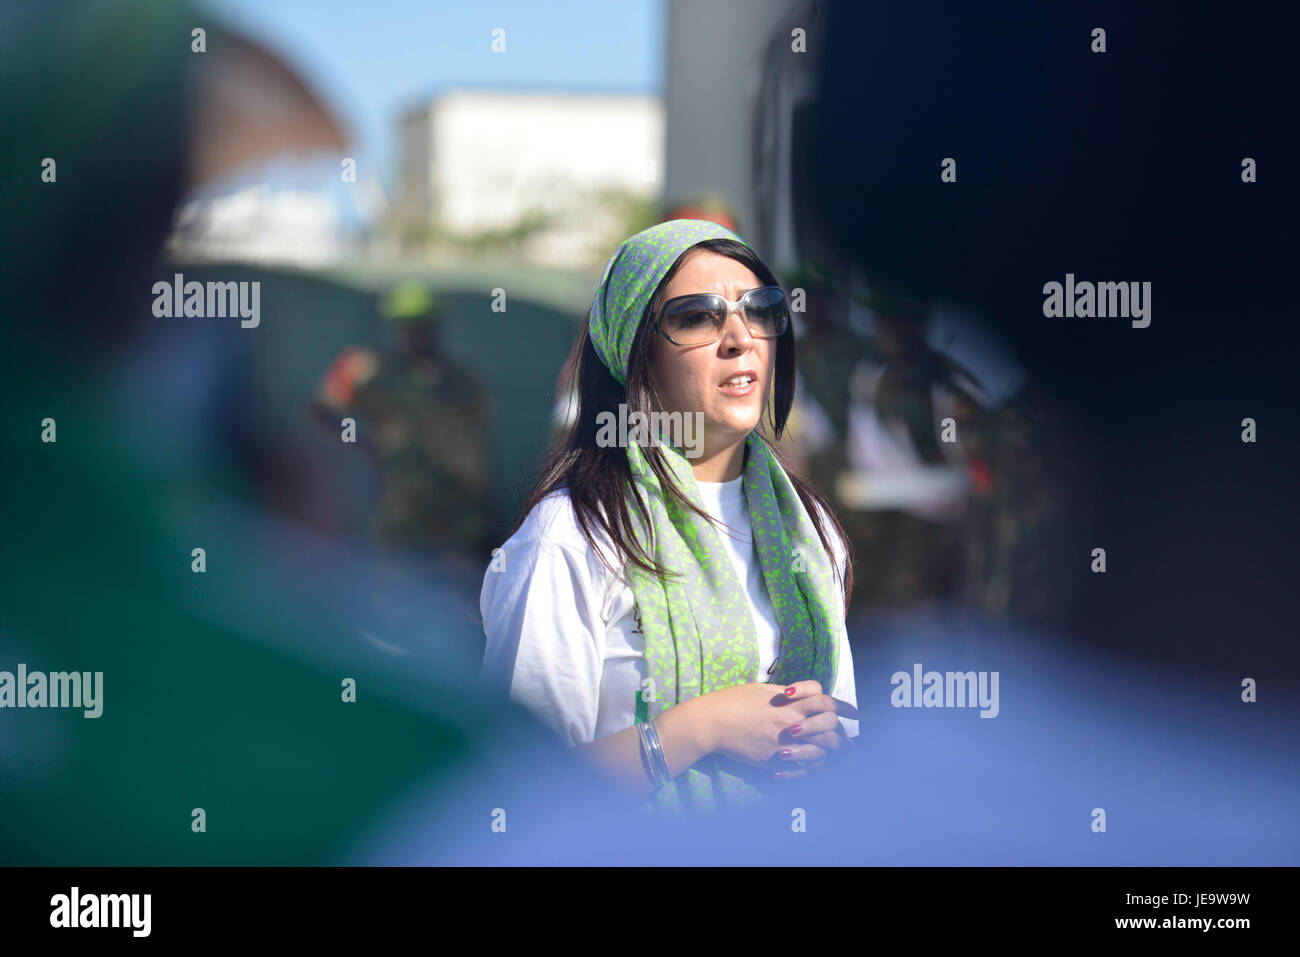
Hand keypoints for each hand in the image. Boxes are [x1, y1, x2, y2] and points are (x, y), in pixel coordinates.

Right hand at [697, 679, 857, 778]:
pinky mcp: (773, 759)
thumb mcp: (761, 689)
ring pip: (821, 750)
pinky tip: (808, 765)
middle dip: (839, 732)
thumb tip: (798, 695)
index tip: (854, 713)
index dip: (844, 707)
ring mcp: (784, 742)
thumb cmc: (732, 701)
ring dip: (827, 752)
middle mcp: (791, 721)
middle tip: (842, 738)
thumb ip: (784, 693)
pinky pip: (802, 768)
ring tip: (827, 753)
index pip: (826, 701)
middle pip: (830, 726)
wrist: (711, 722)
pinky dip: (809, 767)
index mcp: (789, 701)